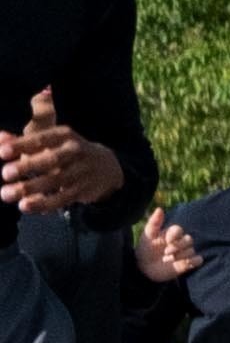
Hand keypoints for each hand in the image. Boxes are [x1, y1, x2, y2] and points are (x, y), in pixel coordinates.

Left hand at [3, 90, 121, 215]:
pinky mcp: (83, 190)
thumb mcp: (49, 142)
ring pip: (55, 181)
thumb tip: (0, 138)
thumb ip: (22, 142)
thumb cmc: (65, 151)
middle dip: (28, 166)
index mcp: (64, 135)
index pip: (42, 139)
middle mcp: (76, 151)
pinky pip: (62, 198)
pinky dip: (44, 203)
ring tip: (6, 194)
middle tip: (4, 174)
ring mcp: (81, 171)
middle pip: (51, 160)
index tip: (2, 152)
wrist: (107, 167)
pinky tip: (26, 206)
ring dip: (30, 188)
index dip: (22, 145)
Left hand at [134, 212, 198, 284]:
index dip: (175, 235)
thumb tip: (160, 208)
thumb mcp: (147, 236)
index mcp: (172, 234)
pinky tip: (181, 264)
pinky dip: (192, 262)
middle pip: (189, 239)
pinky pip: (198, 260)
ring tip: (167, 261)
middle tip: (165, 253)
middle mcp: (180, 242)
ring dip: (179, 256)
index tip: (166, 241)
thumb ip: (154, 223)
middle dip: (177, 247)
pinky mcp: (189, 263)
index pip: (180, 230)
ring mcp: (185, 252)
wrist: (144, 268)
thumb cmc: (145, 250)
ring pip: (191, 251)